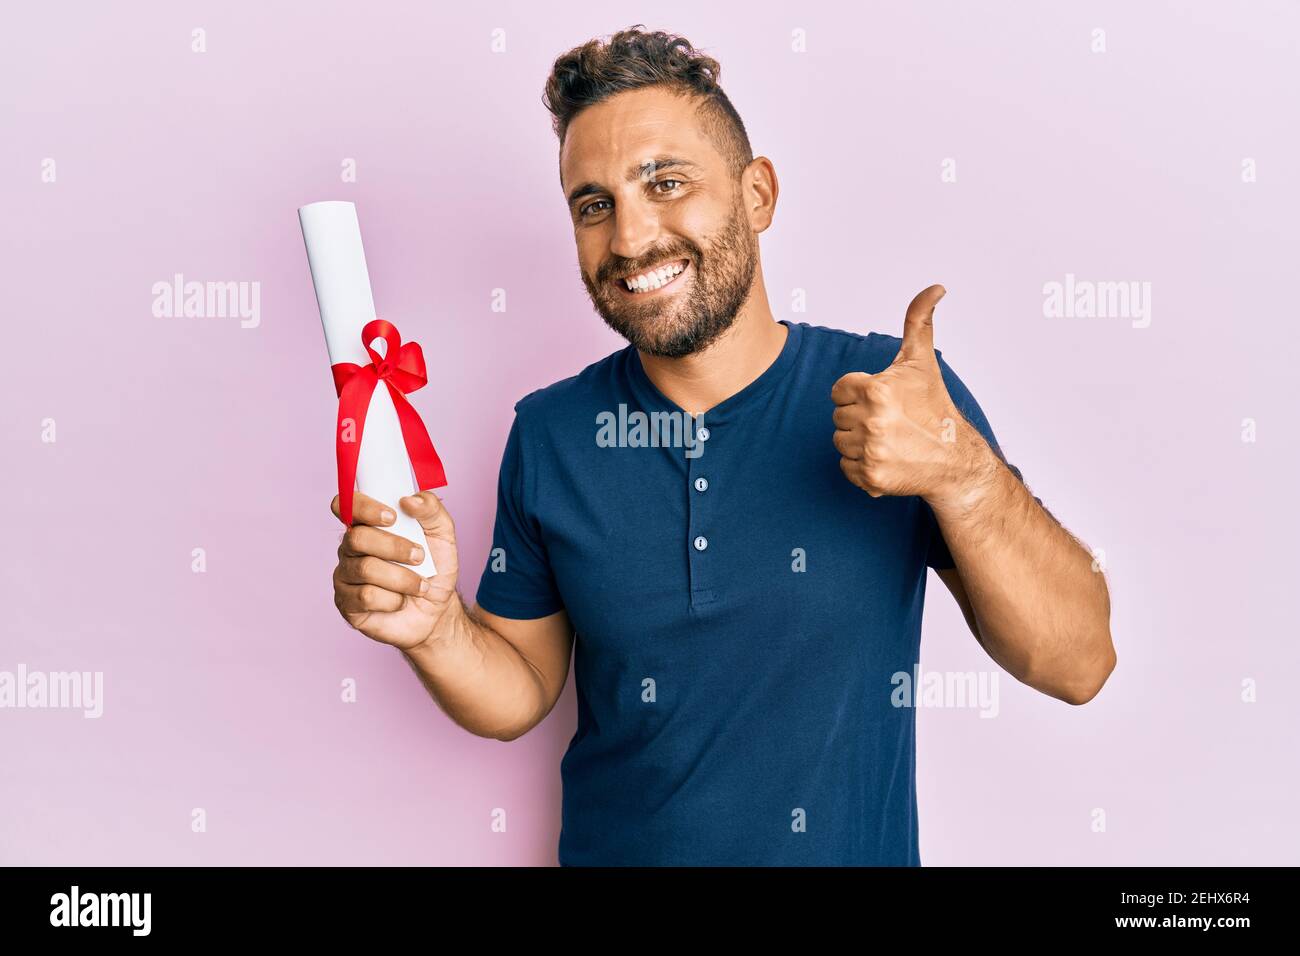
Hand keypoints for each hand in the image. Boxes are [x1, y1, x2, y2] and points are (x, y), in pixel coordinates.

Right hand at [330, 489, 460, 649]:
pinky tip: (400, 601)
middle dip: (394, 548)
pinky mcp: (347, 603)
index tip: (392, 517)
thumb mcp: (443, 534)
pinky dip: (393, 600)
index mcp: (367, 524)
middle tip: (420, 557)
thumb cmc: (434, 568)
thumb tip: (410, 499)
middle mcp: (350, 547)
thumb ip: (431, 509)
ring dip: (402, 578)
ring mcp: (346, 575)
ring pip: (365, 569)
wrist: (438, 610)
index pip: (345, 504)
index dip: (363, 507)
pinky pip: (365, 597)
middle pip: (356, 538)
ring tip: (420, 585)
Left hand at [831, 285, 985, 501]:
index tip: (883, 400)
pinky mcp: (870, 477)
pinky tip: (885, 458)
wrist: (954, 459)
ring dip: (858, 441)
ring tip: (888, 439)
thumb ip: (918, 320)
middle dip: (859, 417)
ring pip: (839, 441)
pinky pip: (844, 467)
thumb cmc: (933, 406)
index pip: (839, 390)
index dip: (858, 393)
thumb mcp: (922, 361)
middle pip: (838, 416)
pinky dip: (860, 466)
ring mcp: (870, 451)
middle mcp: (871, 420)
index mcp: (876, 389)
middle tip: (890, 421)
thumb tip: (936, 287)